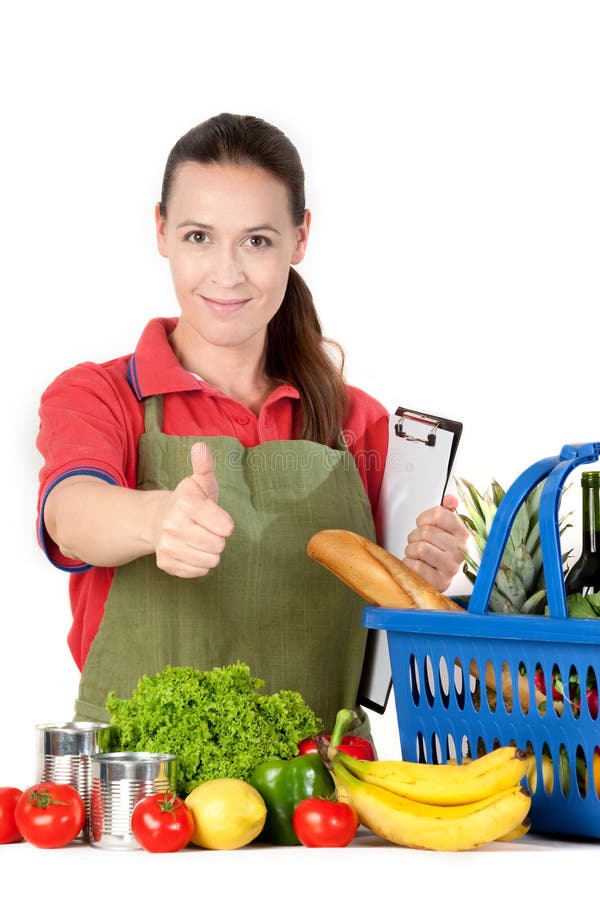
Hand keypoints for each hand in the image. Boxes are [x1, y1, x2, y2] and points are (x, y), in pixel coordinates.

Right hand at [153, 442, 233, 577]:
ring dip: (209, 553)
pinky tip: (190, 551)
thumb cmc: (188, 501)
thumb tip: (200, 447)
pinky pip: (196, 572)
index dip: (225, 524)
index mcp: (186, 503)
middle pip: (218, 546)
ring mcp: (167, 545)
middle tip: (207, 529)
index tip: (218, 519)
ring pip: (209, 561)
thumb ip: (204, 466)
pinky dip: (198, 565)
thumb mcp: (199, 483)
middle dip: (218, 539)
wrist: (156, 519)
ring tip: (200, 540)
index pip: (225, 527)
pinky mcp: (165, 562)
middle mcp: (173, 525)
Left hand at [402, 493, 468, 591]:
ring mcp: (451, 567)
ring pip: (420, 548)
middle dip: (415, 537)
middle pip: (426, 531)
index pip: (439, 514)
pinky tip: (417, 566)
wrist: (430, 577)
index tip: (423, 525)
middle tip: (418, 543)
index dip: (424, 518)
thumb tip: (450, 499)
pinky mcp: (440, 582)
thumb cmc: (434, 551)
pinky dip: (409, 564)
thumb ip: (446, 511)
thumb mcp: (441, 529)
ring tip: (417, 555)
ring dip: (411, 551)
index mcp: (462, 534)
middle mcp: (460, 550)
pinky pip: (415, 566)